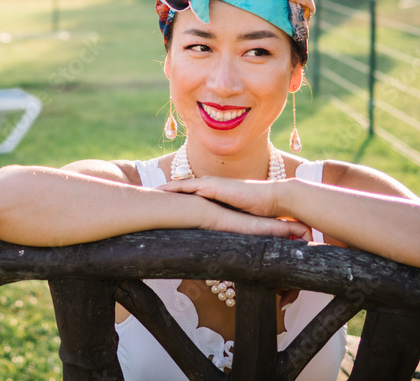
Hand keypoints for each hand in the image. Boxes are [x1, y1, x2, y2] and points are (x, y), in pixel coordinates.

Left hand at [159, 176, 283, 218]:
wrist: (271, 198)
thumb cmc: (260, 209)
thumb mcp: (238, 217)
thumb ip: (228, 222)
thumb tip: (224, 236)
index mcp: (216, 193)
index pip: (191, 194)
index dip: (176, 197)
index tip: (161, 201)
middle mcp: (210, 187)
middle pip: (182, 188)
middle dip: (166, 192)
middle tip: (148, 195)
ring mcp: (210, 185)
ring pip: (181, 185)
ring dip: (166, 189)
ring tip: (149, 193)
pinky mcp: (212, 187)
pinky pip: (187, 186)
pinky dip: (174, 188)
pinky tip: (162, 191)